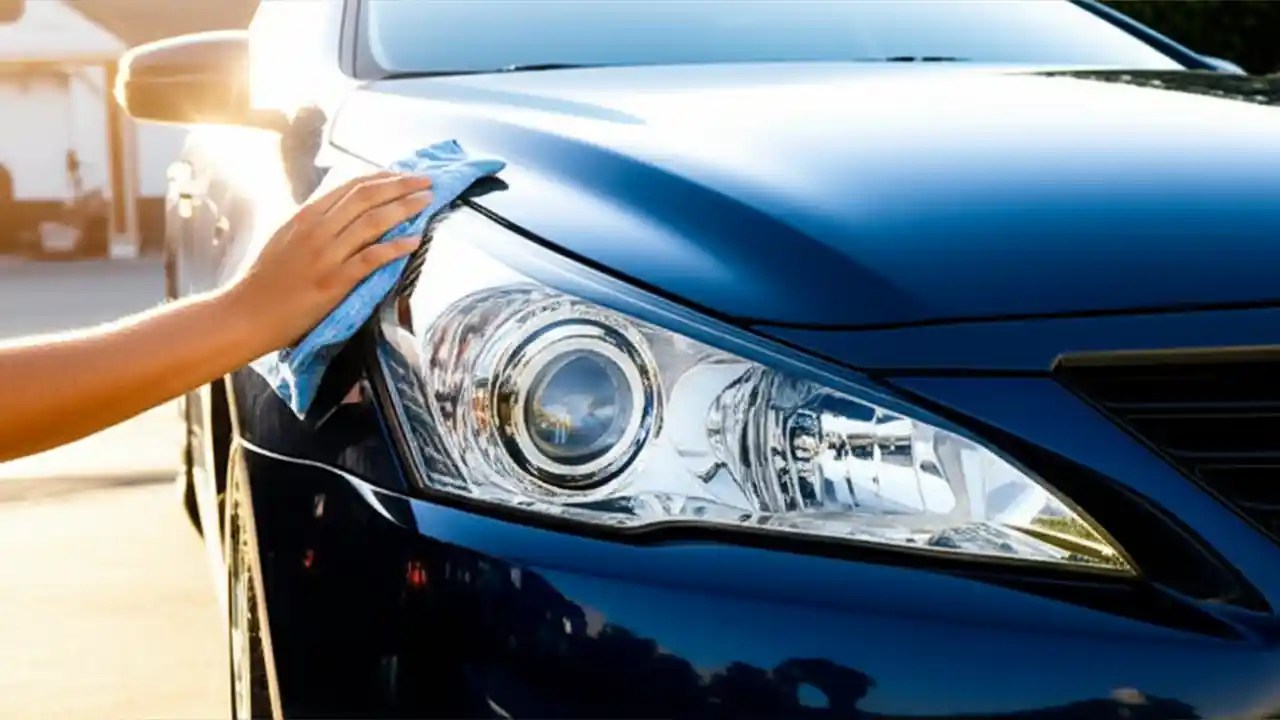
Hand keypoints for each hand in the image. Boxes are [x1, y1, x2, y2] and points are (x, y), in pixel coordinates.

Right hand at [223, 171, 432, 353]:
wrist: (246, 313)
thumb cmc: (266, 279)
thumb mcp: (286, 238)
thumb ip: (312, 223)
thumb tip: (341, 211)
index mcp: (306, 216)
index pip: (350, 187)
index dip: (382, 178)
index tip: (403, 175)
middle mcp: (317, 229)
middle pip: (367, 197)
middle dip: (401, 186)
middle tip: (427, 181)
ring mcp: (326, 255)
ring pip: (372, 222)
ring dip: (404, 208)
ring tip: (427, 202)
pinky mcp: (334, 282)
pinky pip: (371, 258)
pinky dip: (395, 247)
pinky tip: (415, 241)